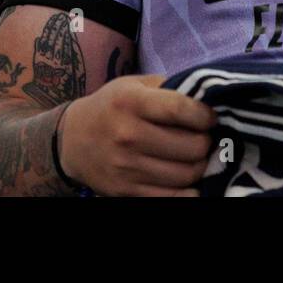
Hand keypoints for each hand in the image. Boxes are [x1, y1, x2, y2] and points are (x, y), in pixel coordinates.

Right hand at [58, 74, 215, 196]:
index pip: (180, 110)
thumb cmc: (112, 106)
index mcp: (131, 102)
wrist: (72, 139)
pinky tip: (189, 178)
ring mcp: (126, 167)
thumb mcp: (135, 85)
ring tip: (196, 156)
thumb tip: (208, 98)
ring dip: (200, 166)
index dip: (205, 115)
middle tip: (204, 138)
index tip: (210, 118)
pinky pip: (171, 197)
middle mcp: (127, 135)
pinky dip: (188, 190)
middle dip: (206, 142)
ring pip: (186, 174)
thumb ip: (170, 88)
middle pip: (190, 146)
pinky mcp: (125, 191)